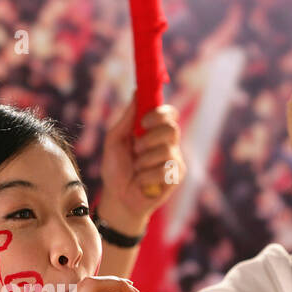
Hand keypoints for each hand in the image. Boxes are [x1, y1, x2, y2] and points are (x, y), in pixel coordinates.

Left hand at [97, 100, 184, 237]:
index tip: (144, 121)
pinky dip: (146, 176)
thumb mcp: (114, 141)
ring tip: (136, 169)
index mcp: (155, 132)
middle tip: (136, 149)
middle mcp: (169, 144)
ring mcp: (174, 161)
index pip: (170, 113)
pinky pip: (165, 170)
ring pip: (166, 151)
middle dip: (150, 138)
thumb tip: (137, 92)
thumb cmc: (115, 169)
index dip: (160, 113)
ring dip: (144, 161)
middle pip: (172, 128)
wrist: (117, 198)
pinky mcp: (176, 177)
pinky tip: (141, 182)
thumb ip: (126, 119)